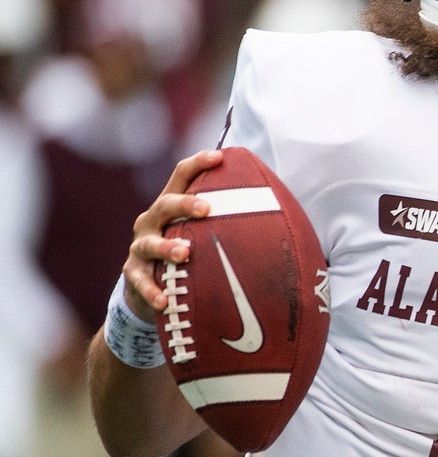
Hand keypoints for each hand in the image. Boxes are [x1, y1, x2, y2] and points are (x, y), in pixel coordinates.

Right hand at [125, 149, 222, 321]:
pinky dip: (151, 290)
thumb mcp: (204, 236)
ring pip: (149, 242)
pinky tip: (164, 300)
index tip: (219, 156)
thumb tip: (286, 221)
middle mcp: (152, 222)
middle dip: (185, 204)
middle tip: (206, 208)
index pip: (181, 177)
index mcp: (172, 207)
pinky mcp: (133, 273)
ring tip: (184, 254)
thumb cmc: (188, 255)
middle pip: (165, 204)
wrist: (149, 287)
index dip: (198, 164)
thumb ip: (231, 225)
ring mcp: (140, 246)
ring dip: (166, 248)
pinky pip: (140, 281)